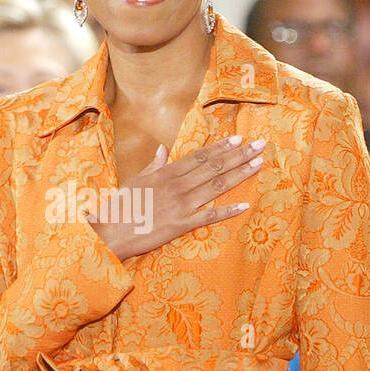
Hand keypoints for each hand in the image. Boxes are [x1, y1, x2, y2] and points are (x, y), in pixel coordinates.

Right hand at [88, 135, 265, 260]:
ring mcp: (181, 205)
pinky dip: (228, 210)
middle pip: (213, 166)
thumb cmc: (120, 207)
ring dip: (239, 174)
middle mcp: (177, 185)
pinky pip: (209, 217)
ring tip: (258, 164)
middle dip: (239, 155)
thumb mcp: (135, 180)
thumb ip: (153, 165)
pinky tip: (245, 205)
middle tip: (260, 145)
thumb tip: (163, 150)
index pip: (199, 156)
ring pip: (216, 185)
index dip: (221, 147)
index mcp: (166, 173)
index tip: (238, 138)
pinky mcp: (181, 225)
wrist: (109, 232)